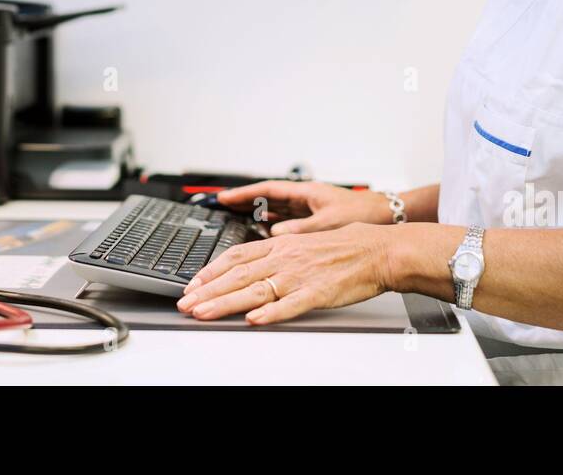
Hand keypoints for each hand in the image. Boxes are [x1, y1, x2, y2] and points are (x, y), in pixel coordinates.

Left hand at [176, 223, 393, 324]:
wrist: (376, 249)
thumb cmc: (343, 246)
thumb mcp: (302, 242)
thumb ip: (277, 253)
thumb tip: (252, 262)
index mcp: (280, 246)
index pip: (236, 257)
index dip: (210, 271)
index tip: (192, 284)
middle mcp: (285, 258)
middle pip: (238, 275)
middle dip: (208, 290)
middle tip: (185, 303)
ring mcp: (300, 276)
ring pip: (255, 290)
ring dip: (225, 303)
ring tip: (204, 313)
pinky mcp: (318, 293)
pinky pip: (290, 305)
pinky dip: (270, 312)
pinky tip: (253, 320)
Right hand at [215, 180, 392, 234]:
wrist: (388, 219)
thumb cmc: (364, 214)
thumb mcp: (328, 224)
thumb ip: (300, 231)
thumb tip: (275, 235)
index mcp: (306, 192)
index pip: (267, 190)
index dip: (243, 194)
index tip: (223, 198)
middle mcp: (306, 199)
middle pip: (267, 199)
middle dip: (244, 203)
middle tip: (222, 208)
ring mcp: (311, 210)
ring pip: (276, 211)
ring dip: (257, 215)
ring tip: (236, 221)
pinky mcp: (317, 223)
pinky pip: (288, 224)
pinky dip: (274, 228)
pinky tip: (266, 236)